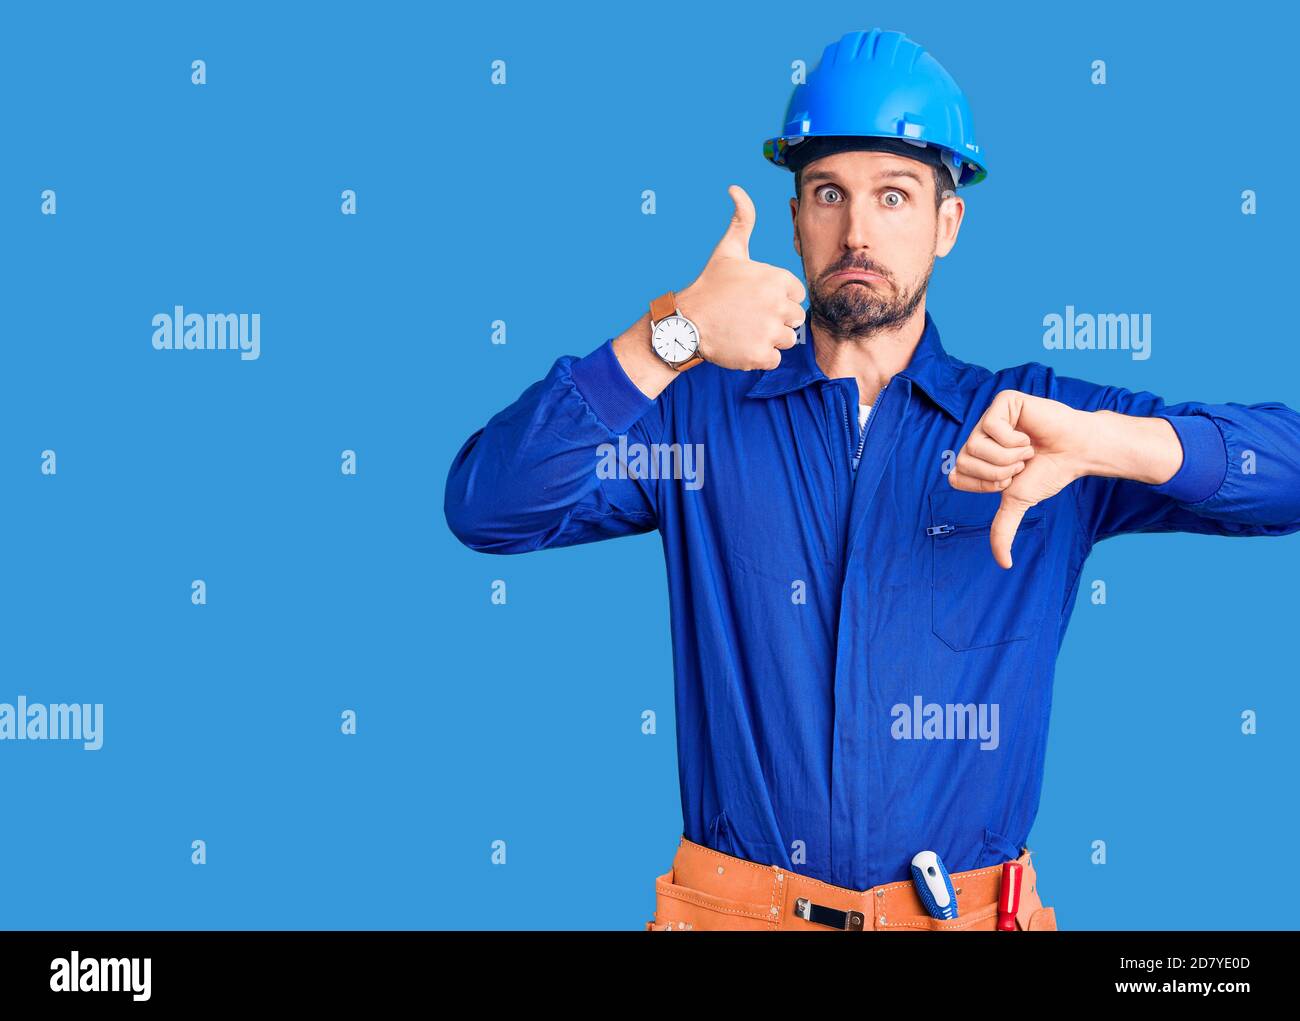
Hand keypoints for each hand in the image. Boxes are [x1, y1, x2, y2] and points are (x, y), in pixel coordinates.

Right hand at [677, 185, 806, 370]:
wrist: (686, 323)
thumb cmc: (710, 286)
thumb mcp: (728, 250)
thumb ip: (742, 219)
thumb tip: (735, 188)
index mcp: (776, 279)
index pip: (796, 293)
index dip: (778, 297)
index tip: (756, 299)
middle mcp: (777, 304)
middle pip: (794, 317)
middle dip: (775, 319)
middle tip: (748, 317)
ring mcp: (769, 332)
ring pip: (786, 339)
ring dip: (769, 338)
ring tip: (745, 330)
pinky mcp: (761, 356)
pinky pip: (775, 359)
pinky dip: (760, 356)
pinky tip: (742, 344)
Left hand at [949, 389, 1092, 568]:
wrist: (1077, 453)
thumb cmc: (1049, 472)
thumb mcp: (1019, 502)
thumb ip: (1003, 529)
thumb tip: (1003, 564)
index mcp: (974, 458)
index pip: (955, 478)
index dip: (985, 485)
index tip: (1010, 479)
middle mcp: (976, 436)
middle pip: (963, 462)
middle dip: (999, 472)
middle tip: (1021, 463)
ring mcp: (988, 417)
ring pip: (976, 446)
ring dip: (1009, 456)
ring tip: (1026, 449)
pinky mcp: (1003, 401)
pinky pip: (992, 427)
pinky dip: (1015, 440)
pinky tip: (1029, 434)